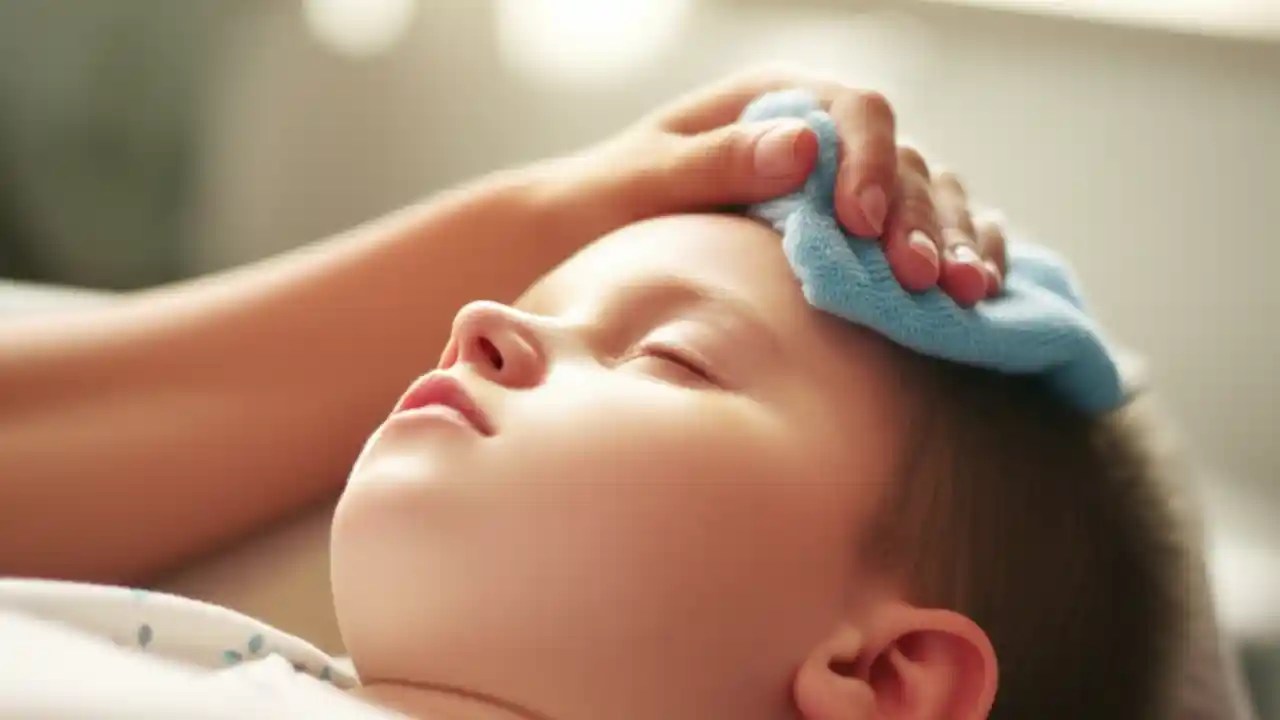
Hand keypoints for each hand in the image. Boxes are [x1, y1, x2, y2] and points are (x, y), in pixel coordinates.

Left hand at [531, 66, 1006, 305]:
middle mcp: (823, 139)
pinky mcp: (859, 237)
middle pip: (902, 160)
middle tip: (926, 278)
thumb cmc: (608, 204)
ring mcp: (846, 187)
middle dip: (920, 217)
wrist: (590, 244)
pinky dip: (959, 255)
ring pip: (927, 196)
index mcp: (777, 104)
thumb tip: (805, 146)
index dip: (871, 162)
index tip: (862, 223)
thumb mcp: (645, 180)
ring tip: (966, 293)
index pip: (854, 110)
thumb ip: (716, 162)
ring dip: (953, 240)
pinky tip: (978, 295)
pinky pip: (926, 232)